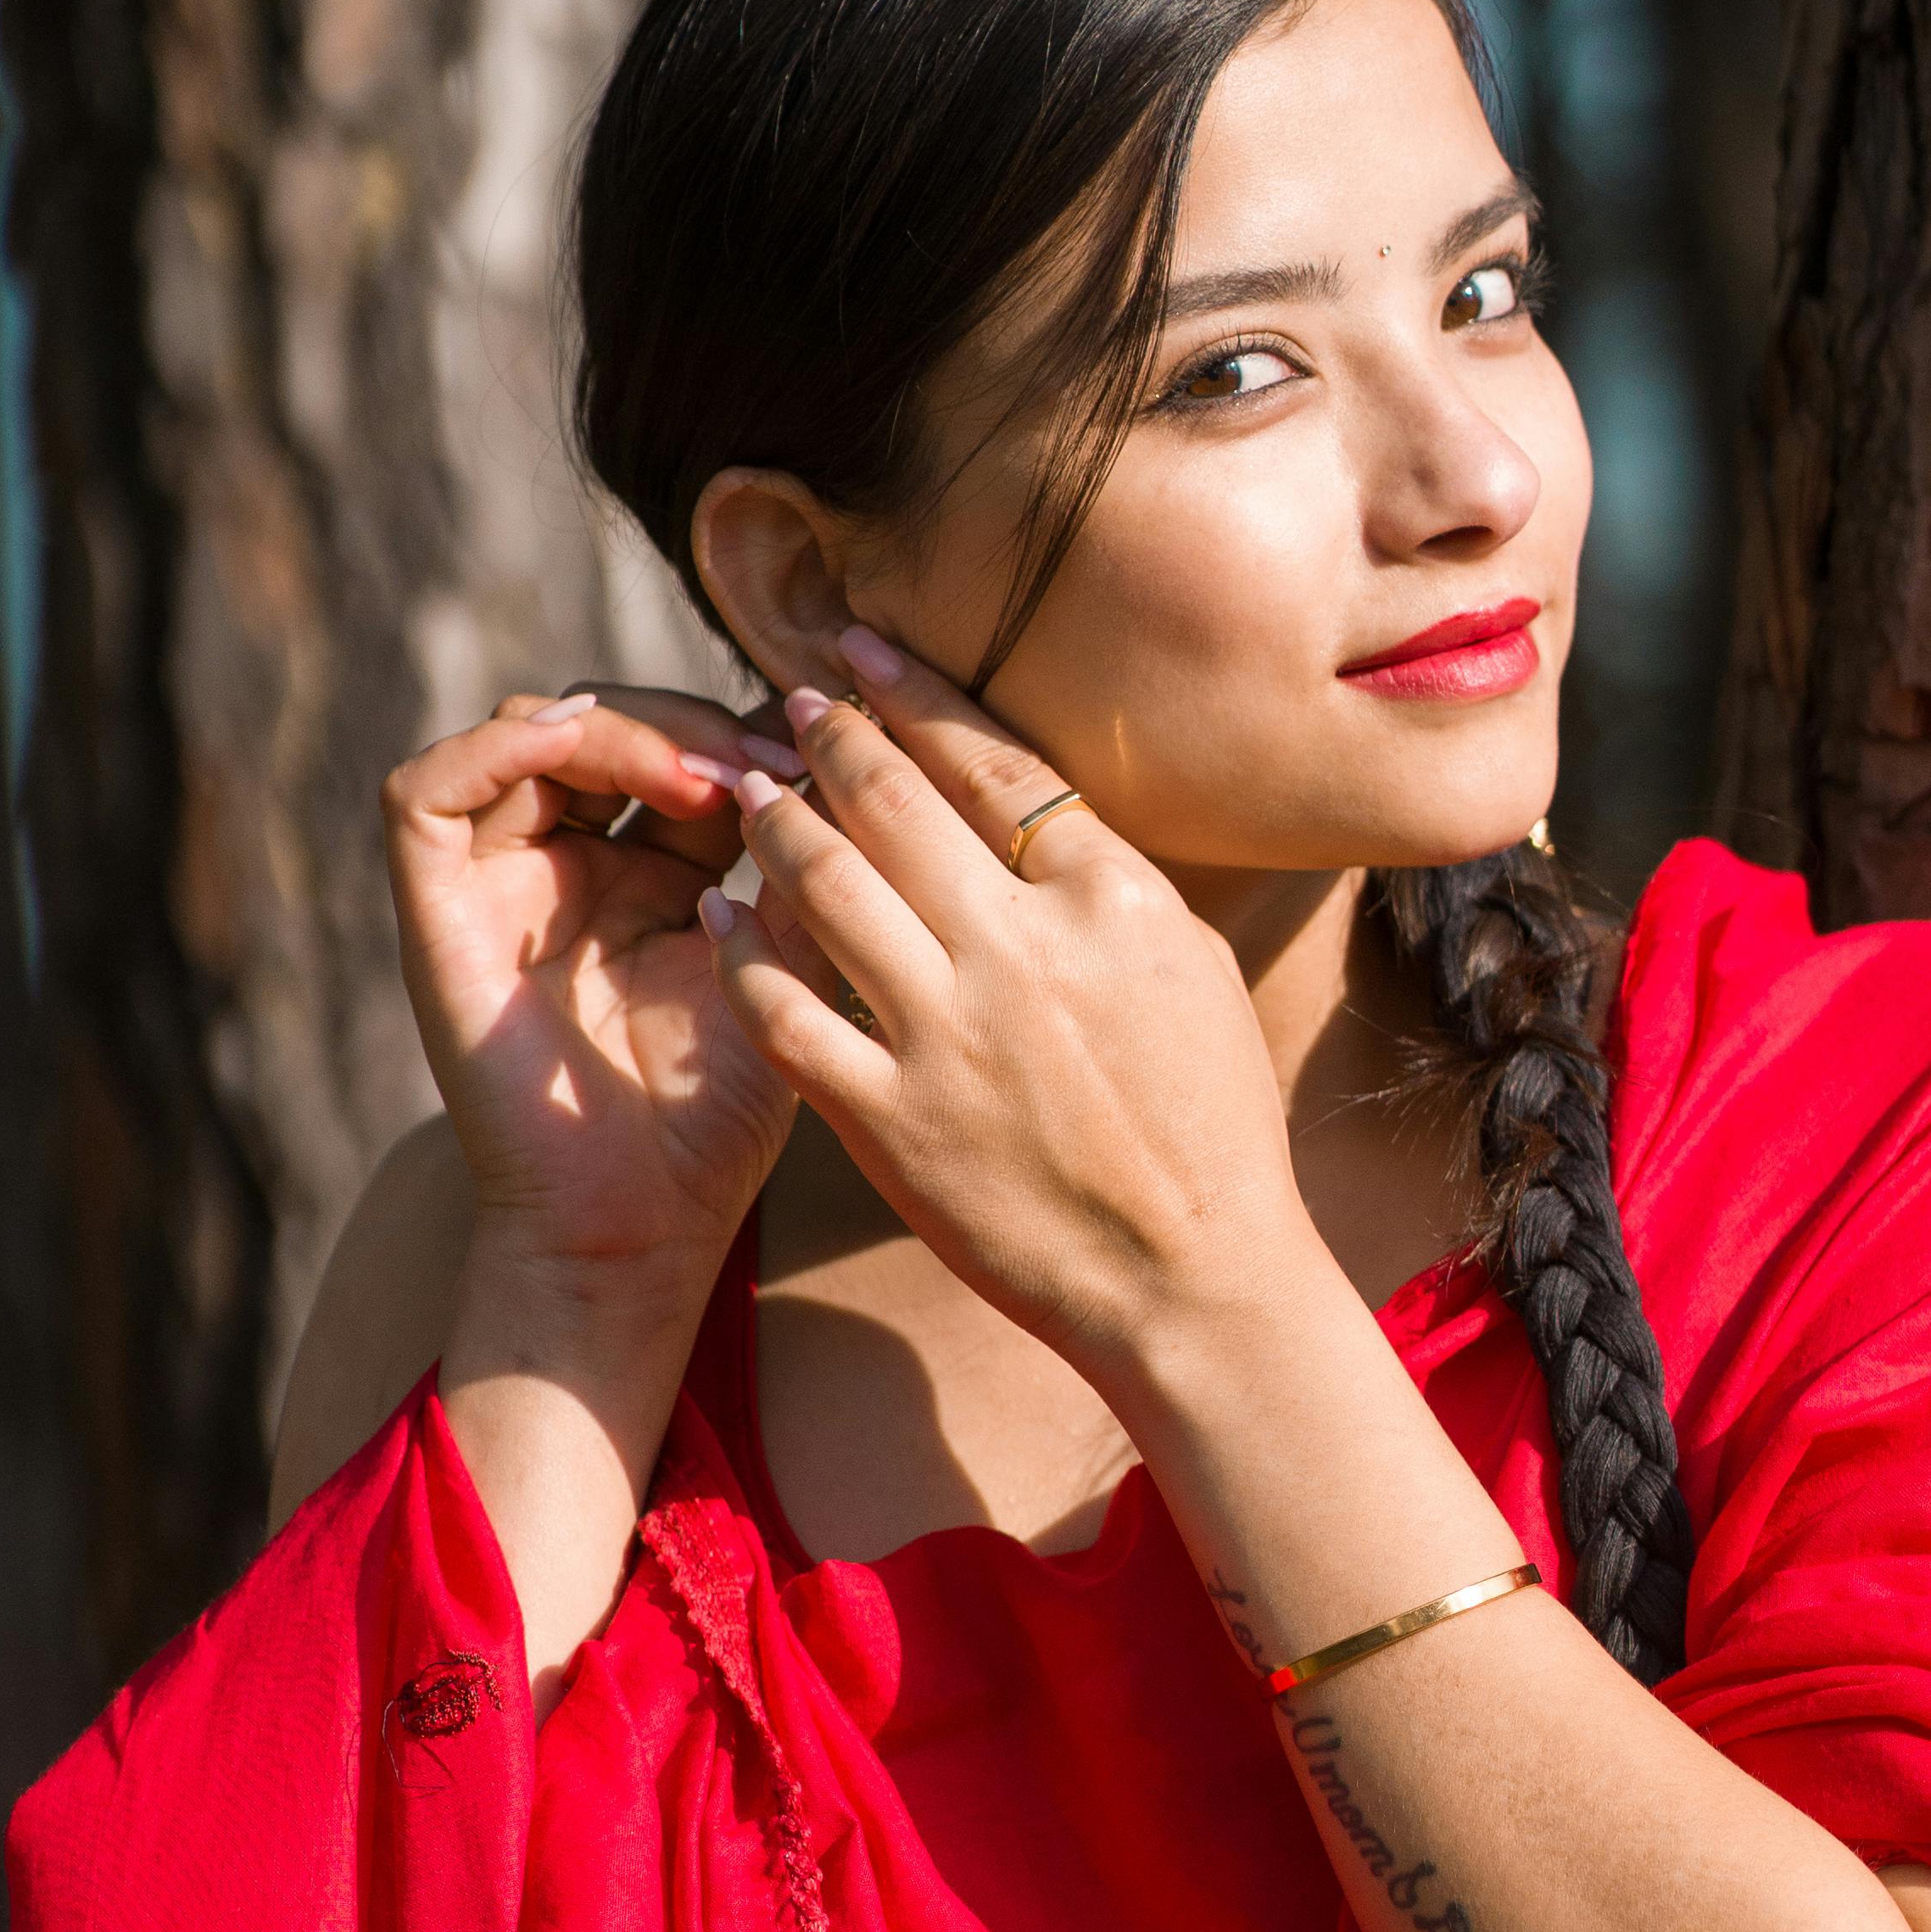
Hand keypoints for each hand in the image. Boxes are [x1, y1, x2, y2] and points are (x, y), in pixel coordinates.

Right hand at [380, 684, 796, 1304]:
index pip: (677, 754)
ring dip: (615, 728)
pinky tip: (571, 743)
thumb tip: (832, 757)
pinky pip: (425, 792)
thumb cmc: (711, 1126)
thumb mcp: (786, 971)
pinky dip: (493, 745)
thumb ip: (803, 870)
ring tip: (699, 777)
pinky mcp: (434, 911)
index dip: (736, 733)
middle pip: (603, 727)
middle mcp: (566, 871)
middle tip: (760, 762)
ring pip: (526, 736)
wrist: (638, 1227)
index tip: (811, 755)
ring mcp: (496, 888)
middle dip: (685, 723)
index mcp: (646, 883)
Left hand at [700, 638, 1321, 1389]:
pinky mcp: (892, 1123)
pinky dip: (742, 955)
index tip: (861, 651)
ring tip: (746, 789)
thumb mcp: (1188, 965)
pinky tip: (720, 915)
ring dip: (774, 823)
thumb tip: (1033, 803)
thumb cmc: (1210, 1125)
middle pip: (892, 804)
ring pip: (825, 888)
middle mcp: (1019, 952)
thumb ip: (1103, 879)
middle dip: (828, 736)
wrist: (1192, 1280)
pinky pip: (787, 1016)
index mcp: (1106, 898)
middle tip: (790, 701)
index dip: (912, 694)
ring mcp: (948, 1039)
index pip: (989, 760)